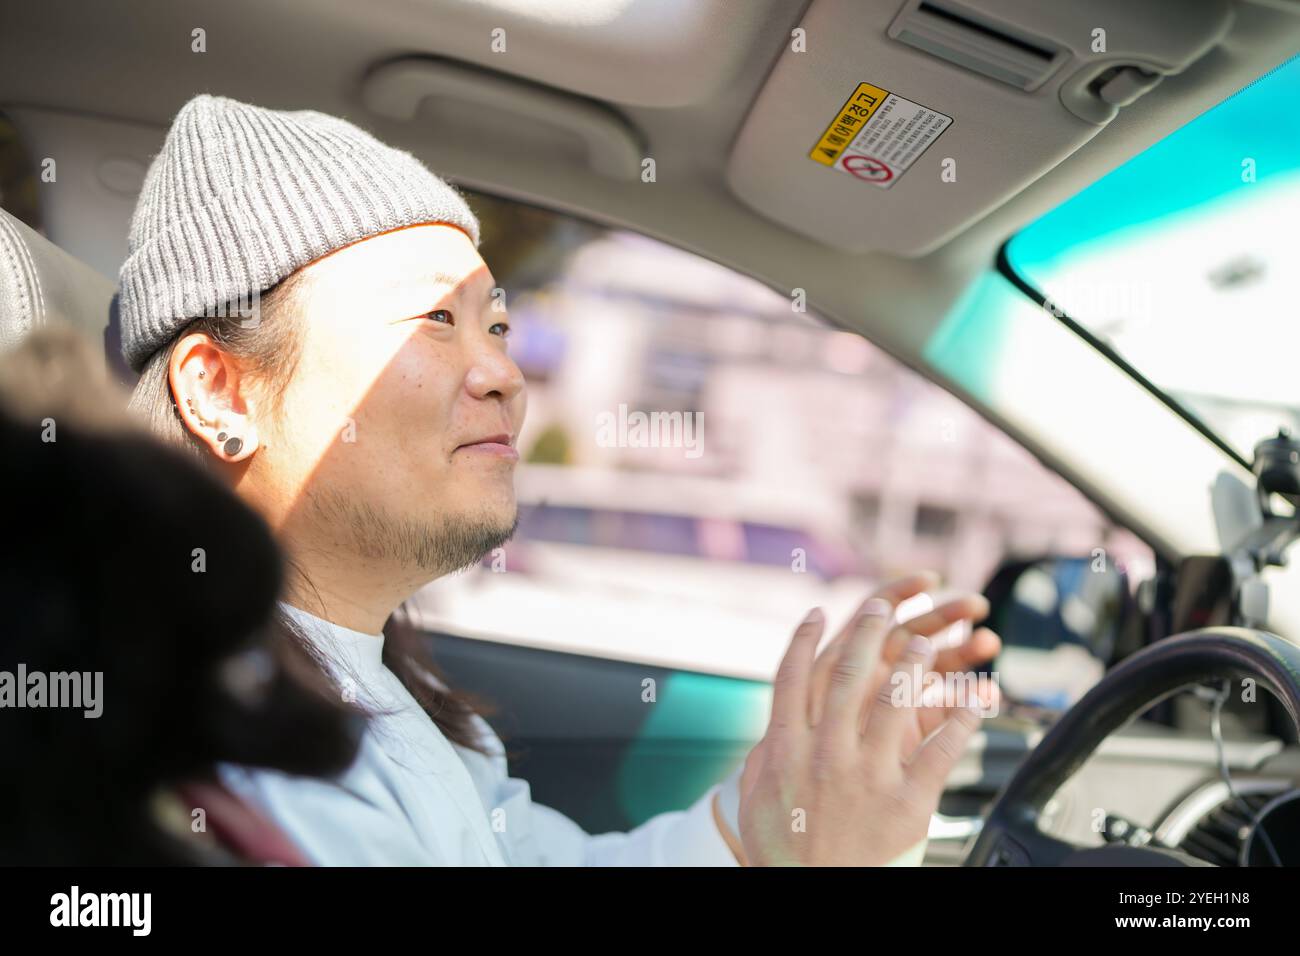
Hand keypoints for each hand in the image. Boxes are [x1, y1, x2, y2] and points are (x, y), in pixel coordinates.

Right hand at [736, 584, 995, 865]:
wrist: (815, 898)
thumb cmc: (784, 854)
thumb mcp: (756, 800)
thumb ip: (762, 759)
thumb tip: (766, 732)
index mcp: (786, 748)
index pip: (793, 677)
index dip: (803, 640)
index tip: (815, 614)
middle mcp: (825, 751)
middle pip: (847, 674)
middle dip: (865, 632)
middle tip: (880, 606)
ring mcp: (867, 773)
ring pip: (893, 699)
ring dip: (913, 663)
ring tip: (926, 640)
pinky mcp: (907, 800)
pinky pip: (940, 748)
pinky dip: (960, 716)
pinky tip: (972, 693)